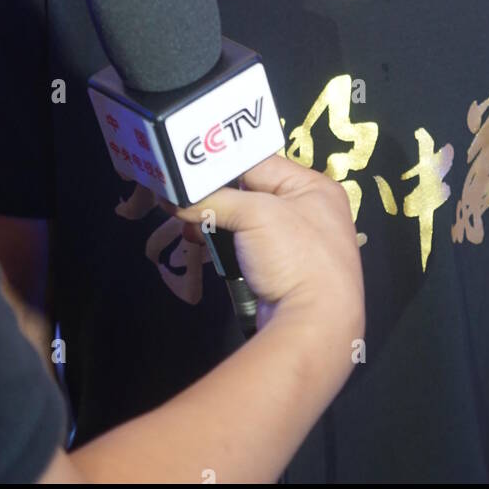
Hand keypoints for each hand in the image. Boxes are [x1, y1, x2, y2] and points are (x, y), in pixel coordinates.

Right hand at [163, 154, 364, 336]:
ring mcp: (295, 242)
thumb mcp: (256, 216)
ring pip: (244, 220)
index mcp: (314, 187)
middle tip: (183, 199)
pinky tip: (202, 243)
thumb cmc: (295, 258)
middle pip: (250, 191)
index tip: (187, 166)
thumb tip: (174, 196)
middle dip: (216, 197)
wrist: (314, 327)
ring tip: (189, 225)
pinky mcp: (279, 269)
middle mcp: (309, 210)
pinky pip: (245, 245)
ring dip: (216, 222)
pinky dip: (224, 244)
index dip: (223, 163)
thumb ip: (214, 200)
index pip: (259, 162)